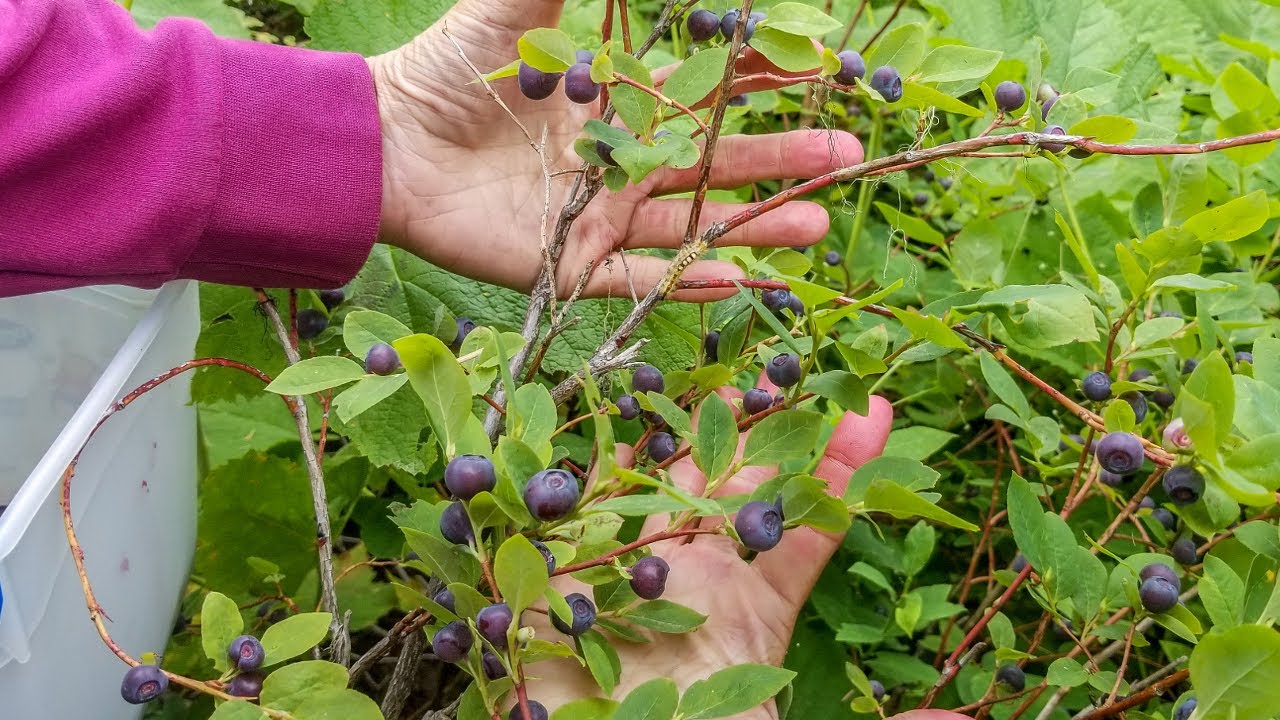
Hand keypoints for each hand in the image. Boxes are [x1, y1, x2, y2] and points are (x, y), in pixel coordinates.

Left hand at [366, 0, 861, 300]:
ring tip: (814, 226)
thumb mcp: (519, 8)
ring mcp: (599, 219)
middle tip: (849, 155)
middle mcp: (621, 164)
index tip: (821, 74)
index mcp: (620, 104)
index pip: (707, 97)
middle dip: (783, 162)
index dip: (763, 86)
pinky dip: (682, 281)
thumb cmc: (450, 72)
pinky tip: (737, 275)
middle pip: (717, 167)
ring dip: (754, 227)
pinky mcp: (569, 263)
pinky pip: (635, 281)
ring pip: (691, 227)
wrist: (384, 145)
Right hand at [522, 385, 919, 717]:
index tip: (874, 411)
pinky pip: (594, 501)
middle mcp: (697, 585)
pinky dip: (611, 458)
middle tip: (799, 366)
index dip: (842, 473)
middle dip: (770, 428)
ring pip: (675, 483)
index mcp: (753, 617)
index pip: (808, 530)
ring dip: (701, 430)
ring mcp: (634, 573)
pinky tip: (635, 415)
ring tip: (733, 375)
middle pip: (741, 488)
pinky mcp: (569, 571)